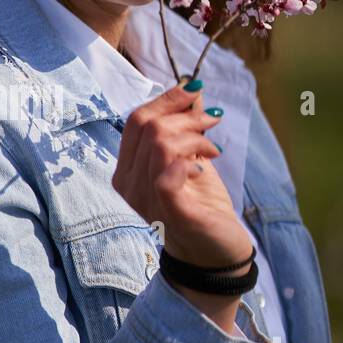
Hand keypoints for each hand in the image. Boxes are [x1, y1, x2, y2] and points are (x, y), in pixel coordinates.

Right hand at [112, 80, 253, 268]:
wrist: (214, 252)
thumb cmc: (200, 205)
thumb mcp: (192, 157)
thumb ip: (186, 127)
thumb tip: (192, 90)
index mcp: (128, 169)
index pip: (136, 121)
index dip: (165, 99)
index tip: (194, 91)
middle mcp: (129, 185)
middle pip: (147, 126)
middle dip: (184, 114)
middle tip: (212, 121)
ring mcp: (147, 201)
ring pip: (161, 144)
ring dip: (193, 135)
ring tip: (212, 147)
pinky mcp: (170, 213)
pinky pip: (167, 175)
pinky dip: (189, 160)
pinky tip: (203, 165)